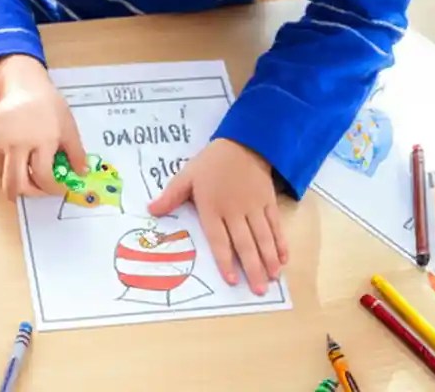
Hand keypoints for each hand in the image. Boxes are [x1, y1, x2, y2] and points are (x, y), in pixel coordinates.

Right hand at [0, 54, 86, 199]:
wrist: (21, 87)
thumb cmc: (49, 106)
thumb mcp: (68, 126)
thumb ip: (76, 152)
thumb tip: (81, 174)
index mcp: (41, 140)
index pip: (43, 177)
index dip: (52, 189)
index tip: (59, 188)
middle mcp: (18, 145)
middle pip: (16, 185)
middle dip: (31, 195)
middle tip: (42, 190)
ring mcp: (1, 145)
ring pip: (5, 180)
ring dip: (19, 186)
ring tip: (33, 177)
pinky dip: (11, 172)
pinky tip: (23, 163)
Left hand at [148, 138, 287, 294]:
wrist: (243, 142)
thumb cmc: (211, 163)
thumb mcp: (186, 176)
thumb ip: (171, 196)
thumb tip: (151, 211)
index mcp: (212, 207)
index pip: (219, 240)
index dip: (226, 261)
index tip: (232, 280)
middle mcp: (235, 211)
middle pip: (245, 244)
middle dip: (253, 269)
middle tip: (259, 290)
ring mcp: (254, 207)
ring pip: (263, 237)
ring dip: (269, 259)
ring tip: (273, 278)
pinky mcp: (269, 201)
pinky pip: (275, 225)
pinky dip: (280, 242)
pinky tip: (283, 258)